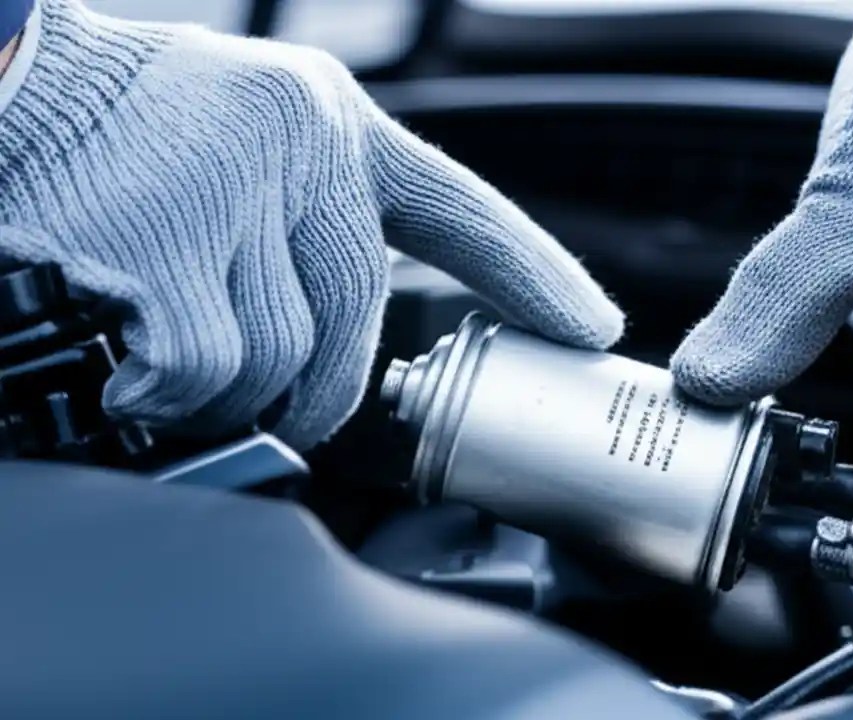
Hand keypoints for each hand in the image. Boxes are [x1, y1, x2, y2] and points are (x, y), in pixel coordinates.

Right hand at [0, 0, 621, 450]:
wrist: (5, 83)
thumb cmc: (122, 129)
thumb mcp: (252, 136)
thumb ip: (316, 215)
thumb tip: (354, 332)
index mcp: (331, 121)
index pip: (462, 208)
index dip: (536, 275)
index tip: (590, 329)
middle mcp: (299, 143)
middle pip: (361, 324)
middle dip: (319, 387)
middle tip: (270, 392)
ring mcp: (233, 186)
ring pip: (280, 359)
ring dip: (227, 390)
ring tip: (172, 355)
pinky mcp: (164, 237)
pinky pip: (206, 370)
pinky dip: (169, 393)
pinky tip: (131, 363)